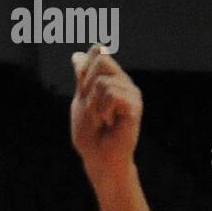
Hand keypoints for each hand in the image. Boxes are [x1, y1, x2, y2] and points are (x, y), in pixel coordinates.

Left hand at [70, 45, 141, 185]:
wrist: (99, 159)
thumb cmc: (90, 135)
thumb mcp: (80, 102)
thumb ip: (81, 79)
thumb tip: (77, 54)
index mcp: (110, 79)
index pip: (98, 51)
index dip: (84, 69)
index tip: (82, 91)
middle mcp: (123, 81)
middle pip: (101, 59)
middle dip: (87, 86)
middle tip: (92, 108)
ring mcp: (131, 92)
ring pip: (102, 82)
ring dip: (93, 106)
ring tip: (101, 120)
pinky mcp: (135, 104)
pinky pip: (111, 95)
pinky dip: (102, 111)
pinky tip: (108, 123)